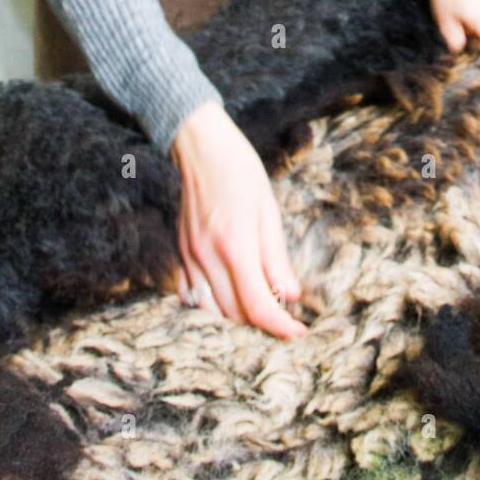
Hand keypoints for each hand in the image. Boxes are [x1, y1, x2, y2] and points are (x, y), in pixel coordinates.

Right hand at [168, 100, 306, 339]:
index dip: (280, 326)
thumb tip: (291, 295)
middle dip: (262, 323)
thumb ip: (277, 257)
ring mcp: (189, 257)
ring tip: (262, 308)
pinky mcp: (180, 253)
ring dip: (238, 318)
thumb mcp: (268, 210)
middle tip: (287, 318)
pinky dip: (213, 305)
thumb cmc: (241, 172)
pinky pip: (193, 295)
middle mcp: (207, 257)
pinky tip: (231, 296)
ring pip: (212, 310)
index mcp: (235, 245)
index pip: (257, 305)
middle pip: (234, 314)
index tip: (298, 332)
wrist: (201, 147)